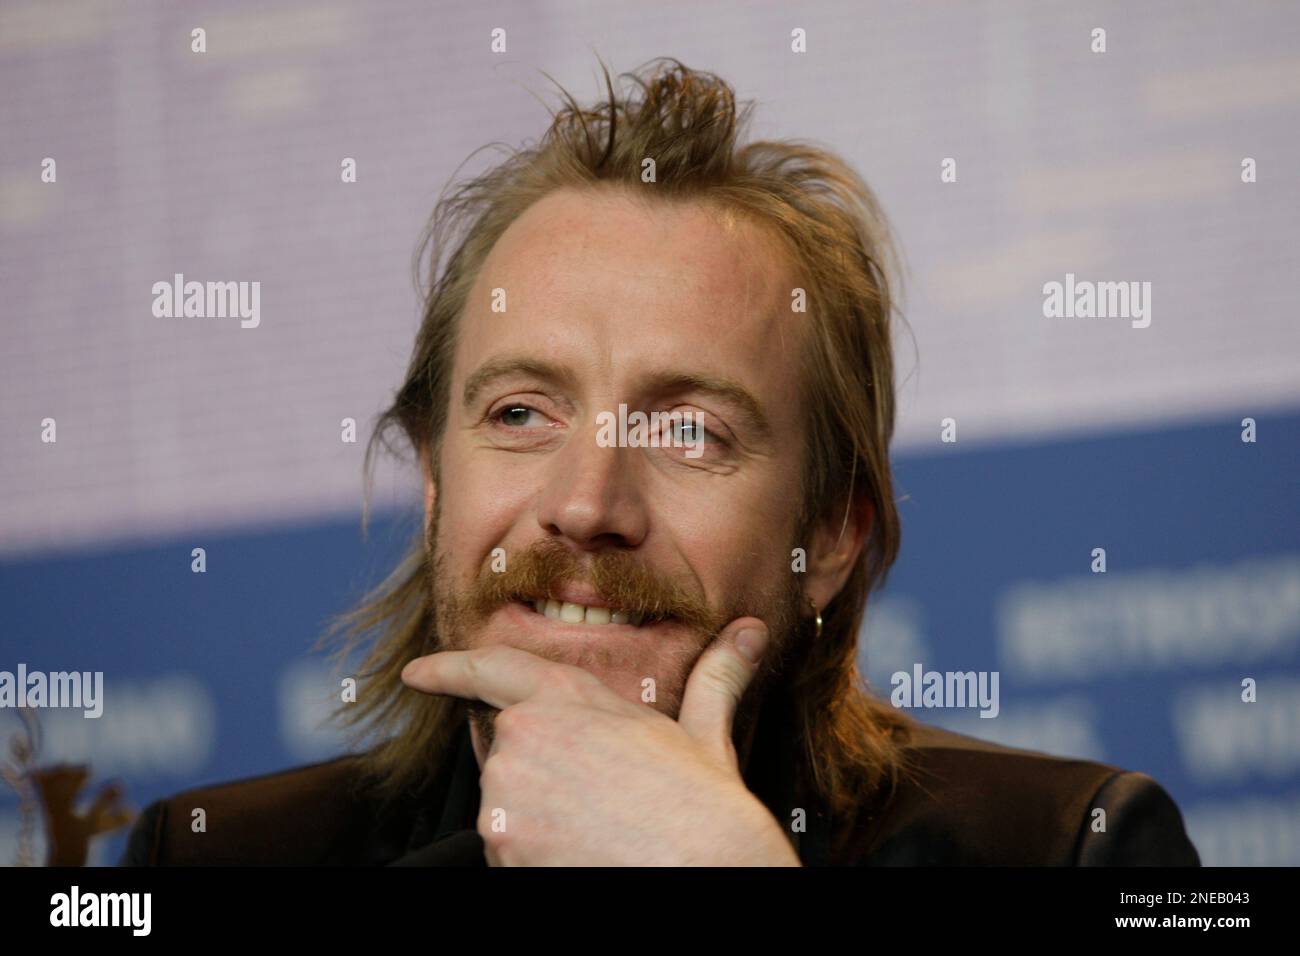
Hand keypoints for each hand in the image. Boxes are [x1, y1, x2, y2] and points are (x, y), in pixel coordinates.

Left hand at [401, 617, 800, 865]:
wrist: (707, 870)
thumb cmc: (705, 809)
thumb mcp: (706, 735)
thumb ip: (715, 679)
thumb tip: (749, 635)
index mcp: (569, 699)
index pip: (492, 670)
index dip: (448, 670)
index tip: (418, 674)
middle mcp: (525, 738)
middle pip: (509, 754)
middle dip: (543, 773)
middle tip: (599, 796)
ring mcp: (508, 794)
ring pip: (507, 805)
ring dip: (542, 817)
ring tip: (601, 828)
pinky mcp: (502, 844)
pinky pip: (507, 849)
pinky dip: (538, 853)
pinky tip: (584, 853)